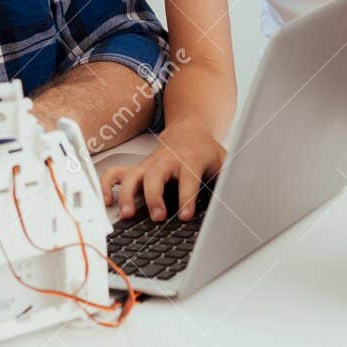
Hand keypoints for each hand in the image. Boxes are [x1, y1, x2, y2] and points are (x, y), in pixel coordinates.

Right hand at [99, 123, 225, 221]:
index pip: (187, 179)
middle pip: (155, 177)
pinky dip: (107, 186)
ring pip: (131, 177)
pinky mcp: (136, 169)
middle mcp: (165, 162)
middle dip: (154, 197)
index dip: (186, 198)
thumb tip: (240, 199)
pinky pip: (115, 174)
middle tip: (156, 216)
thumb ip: (228, 180)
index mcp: (189, 160)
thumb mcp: (223, 162)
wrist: (189, 130)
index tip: (184, 215)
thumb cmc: (205, 151)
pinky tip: (107, 201)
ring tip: (127, 214)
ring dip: (127, 195)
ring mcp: (148, 165)